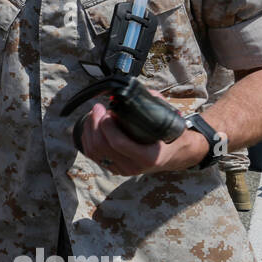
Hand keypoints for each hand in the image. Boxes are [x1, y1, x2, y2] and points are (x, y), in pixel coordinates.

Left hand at [79, 101, 206, 175]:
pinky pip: (92, 155)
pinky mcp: (113, 168)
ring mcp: (121, 169)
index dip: (108, 126)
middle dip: (95, 123)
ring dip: (90, 129)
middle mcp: (133, 166)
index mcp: (148, 156)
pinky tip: (91, 125)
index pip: (119, 144)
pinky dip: (87, 138)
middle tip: (98, 108)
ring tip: (95, 114)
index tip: (107, 111)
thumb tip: (136, 91)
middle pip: (102, 146)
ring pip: (94, 151)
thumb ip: (154, 103)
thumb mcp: (169, 120)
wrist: (174, 155)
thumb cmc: (171, 135)